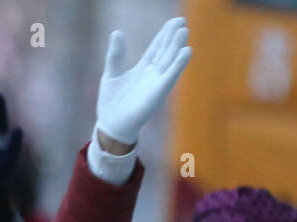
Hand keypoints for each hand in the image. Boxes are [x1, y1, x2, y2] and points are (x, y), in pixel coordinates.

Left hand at [95, 16, 190, 152]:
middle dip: (173, 37)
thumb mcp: (111, 73)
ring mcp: (156, 84)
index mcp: (143, 68)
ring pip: (169, 62)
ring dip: (177, 47)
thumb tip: (117, 32)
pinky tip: (186, 52)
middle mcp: (153, 75)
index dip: (165, 34)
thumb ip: (116, 54)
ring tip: (184, 31)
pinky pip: (169, 77)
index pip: (157, 47)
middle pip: (166, 51)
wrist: (111, 126)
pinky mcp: (157, 94)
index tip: (175, 21)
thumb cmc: (111, 102)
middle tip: (182, 21)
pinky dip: (178, 65)